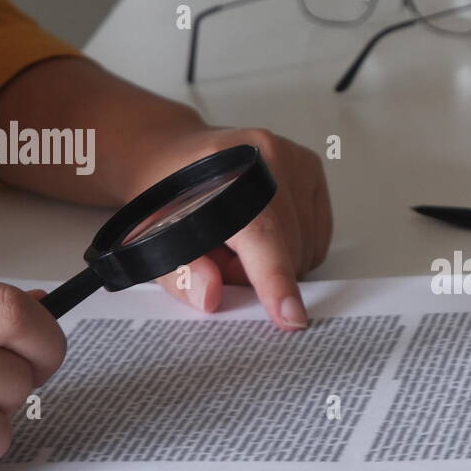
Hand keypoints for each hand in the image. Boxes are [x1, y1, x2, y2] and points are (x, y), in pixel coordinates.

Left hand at [126, 126, 332, 327]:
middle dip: (258, 274)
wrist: (168, 153)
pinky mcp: (310, 168)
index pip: (261, 235)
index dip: (276, 280)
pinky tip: (265, 231)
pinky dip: (295, 246)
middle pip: (287, 249)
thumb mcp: (152, 240)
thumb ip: (180, 274)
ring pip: (308, 247)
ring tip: (239, 240)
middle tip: (220, 257)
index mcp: (222, 173)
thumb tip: (209, 295)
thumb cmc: (163, 197)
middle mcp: (265, 157)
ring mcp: (293, 159)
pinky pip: (319, 234)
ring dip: (278, 260)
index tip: (291, 316)